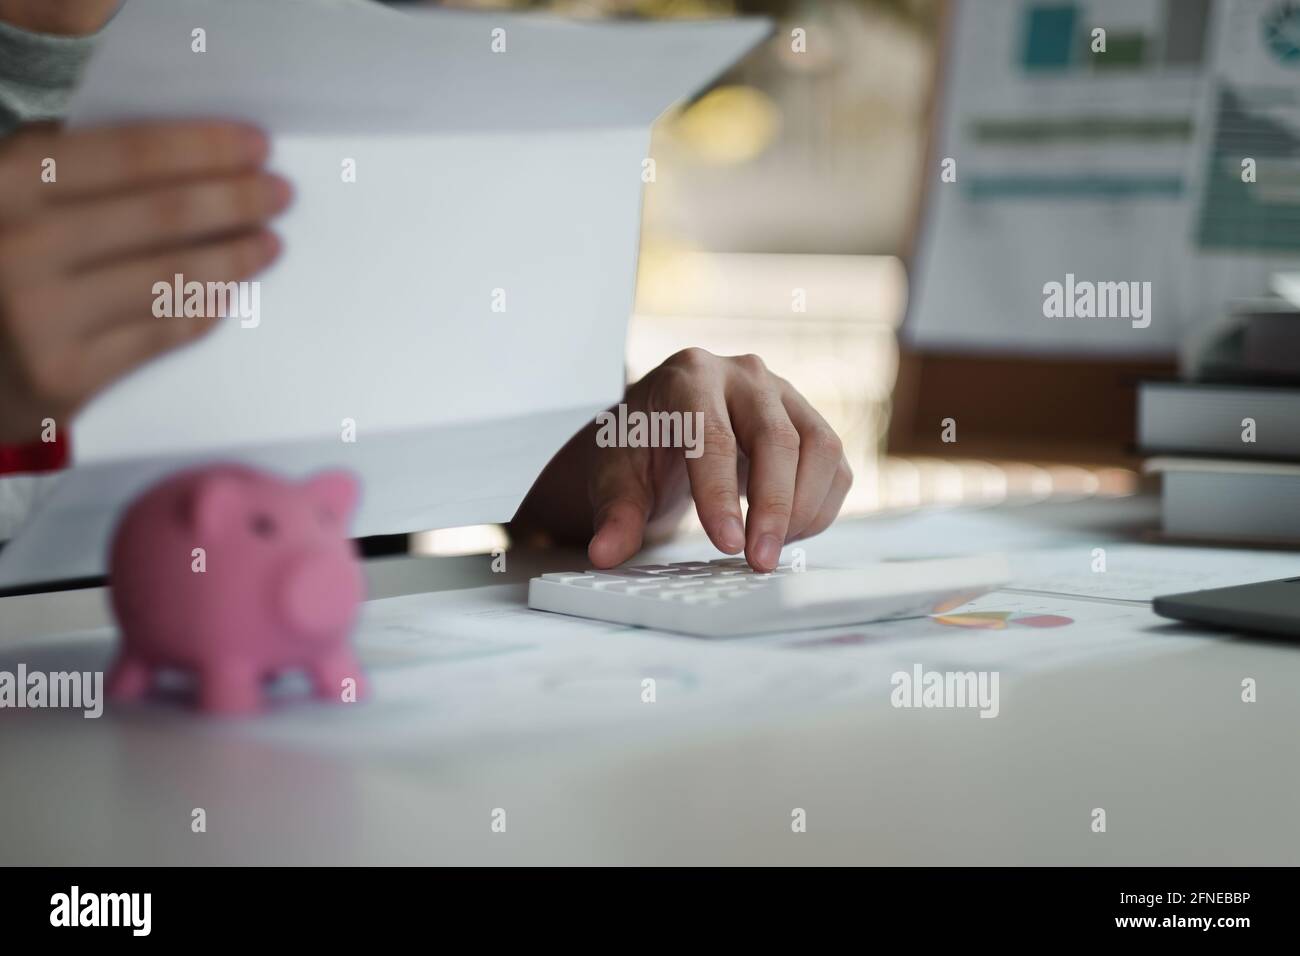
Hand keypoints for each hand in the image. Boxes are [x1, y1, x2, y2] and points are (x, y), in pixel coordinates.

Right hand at [0, 121, 289, 443]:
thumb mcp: (0, 197)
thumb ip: (62, 169)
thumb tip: (181, 151)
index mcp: (6, 183)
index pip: (131, 154)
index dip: (204, 147)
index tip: (257, 145)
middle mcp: (21, 246)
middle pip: (164, 215)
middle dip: (236, 200)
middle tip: (282, 193)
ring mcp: (42, 318)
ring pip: (172, 278)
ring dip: (234, 258)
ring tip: (269, 243)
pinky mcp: (64, 378)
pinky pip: (159, 334)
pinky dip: (203, 310)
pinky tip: (229, 294)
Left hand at [513, 348, 852, 571]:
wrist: (664, 425)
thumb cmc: (640, 445)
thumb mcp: (614, 476)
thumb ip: (614, 514)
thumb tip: (604, 553)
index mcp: (689, 376)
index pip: (712, 435)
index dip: (721, 493)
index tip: (726, 544)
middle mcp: (744, 375)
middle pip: (776, 438)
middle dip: (773, 508)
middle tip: (760, 562)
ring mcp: (784, 394)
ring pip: (818, 448)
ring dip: (802, 509)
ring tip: (768, 551)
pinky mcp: (810, 420)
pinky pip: (833, 466)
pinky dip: (818, 508)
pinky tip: (785, 534)